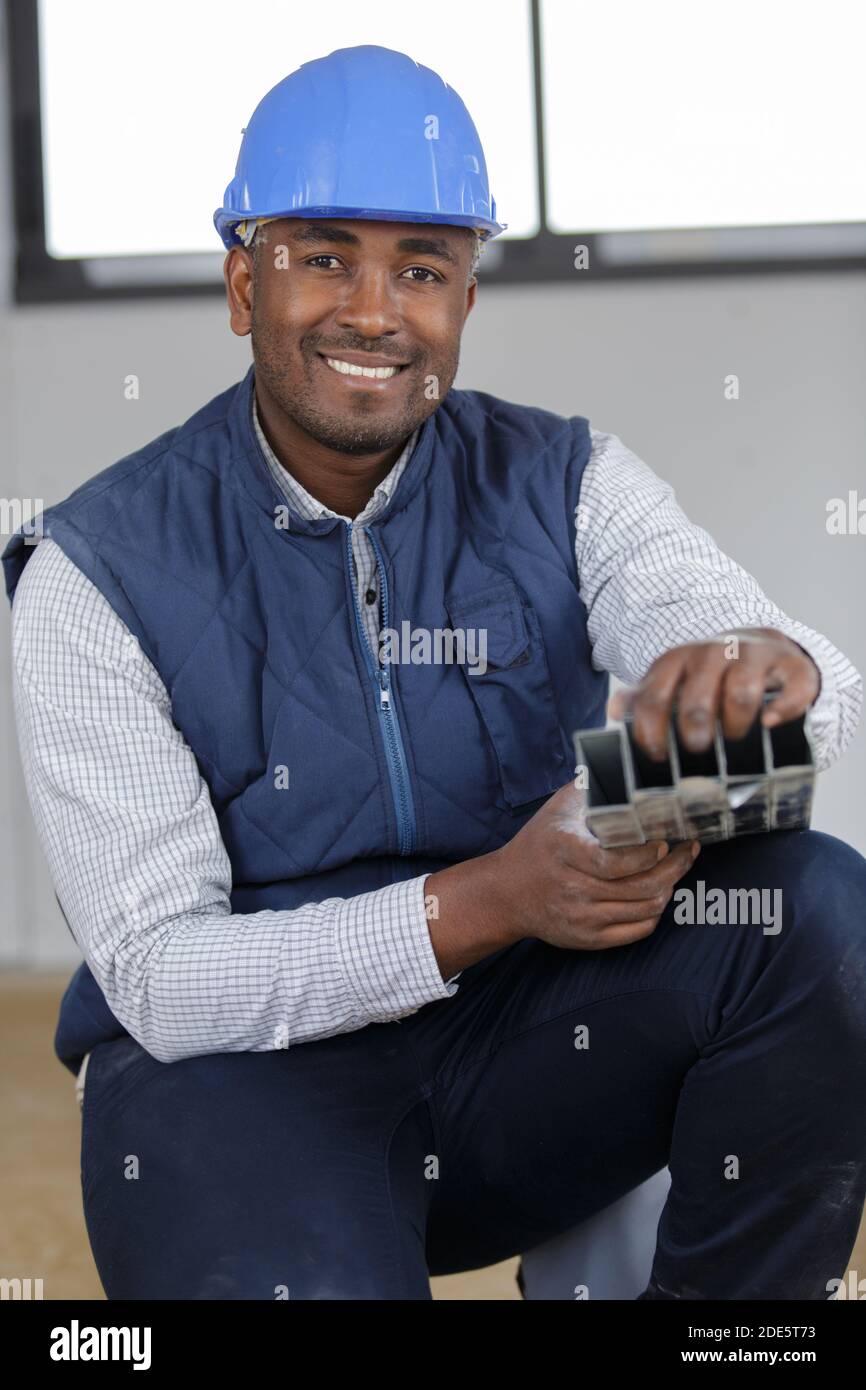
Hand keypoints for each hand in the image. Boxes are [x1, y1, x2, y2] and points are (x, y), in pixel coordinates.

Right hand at [491, 782, 699, 949]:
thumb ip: (591, 787)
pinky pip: (637, 930)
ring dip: (669, 888)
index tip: (665, 840)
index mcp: (565, 852)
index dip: (648, 855)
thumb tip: (624, 764)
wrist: (507, 893)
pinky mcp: (588, 939)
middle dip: (674, 868)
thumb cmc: (539, 844)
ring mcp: (581, 917)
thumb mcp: (557, 808)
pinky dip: (655, 912)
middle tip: (686, 851)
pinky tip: (658, 893)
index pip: (615, 862)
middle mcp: (572, 888)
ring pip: (645, 909)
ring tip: (675, 869)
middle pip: (639, 887)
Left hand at [608, 627, 820, 759]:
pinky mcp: (790, 664)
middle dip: (695, 731)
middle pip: (697, 699)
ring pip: (741, 693)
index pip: (654, 697)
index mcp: (677, 660)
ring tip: (735, 741)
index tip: (658, 756)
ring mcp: (753, 656)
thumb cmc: (710, 675)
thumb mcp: (673, 682)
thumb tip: (616, 711)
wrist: (760, 644)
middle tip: (698, 751)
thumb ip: (646, 698)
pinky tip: (770, 724)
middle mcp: (713, 653)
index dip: (652, 731)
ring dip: (736, 726)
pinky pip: (792, 688)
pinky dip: (783, 710)